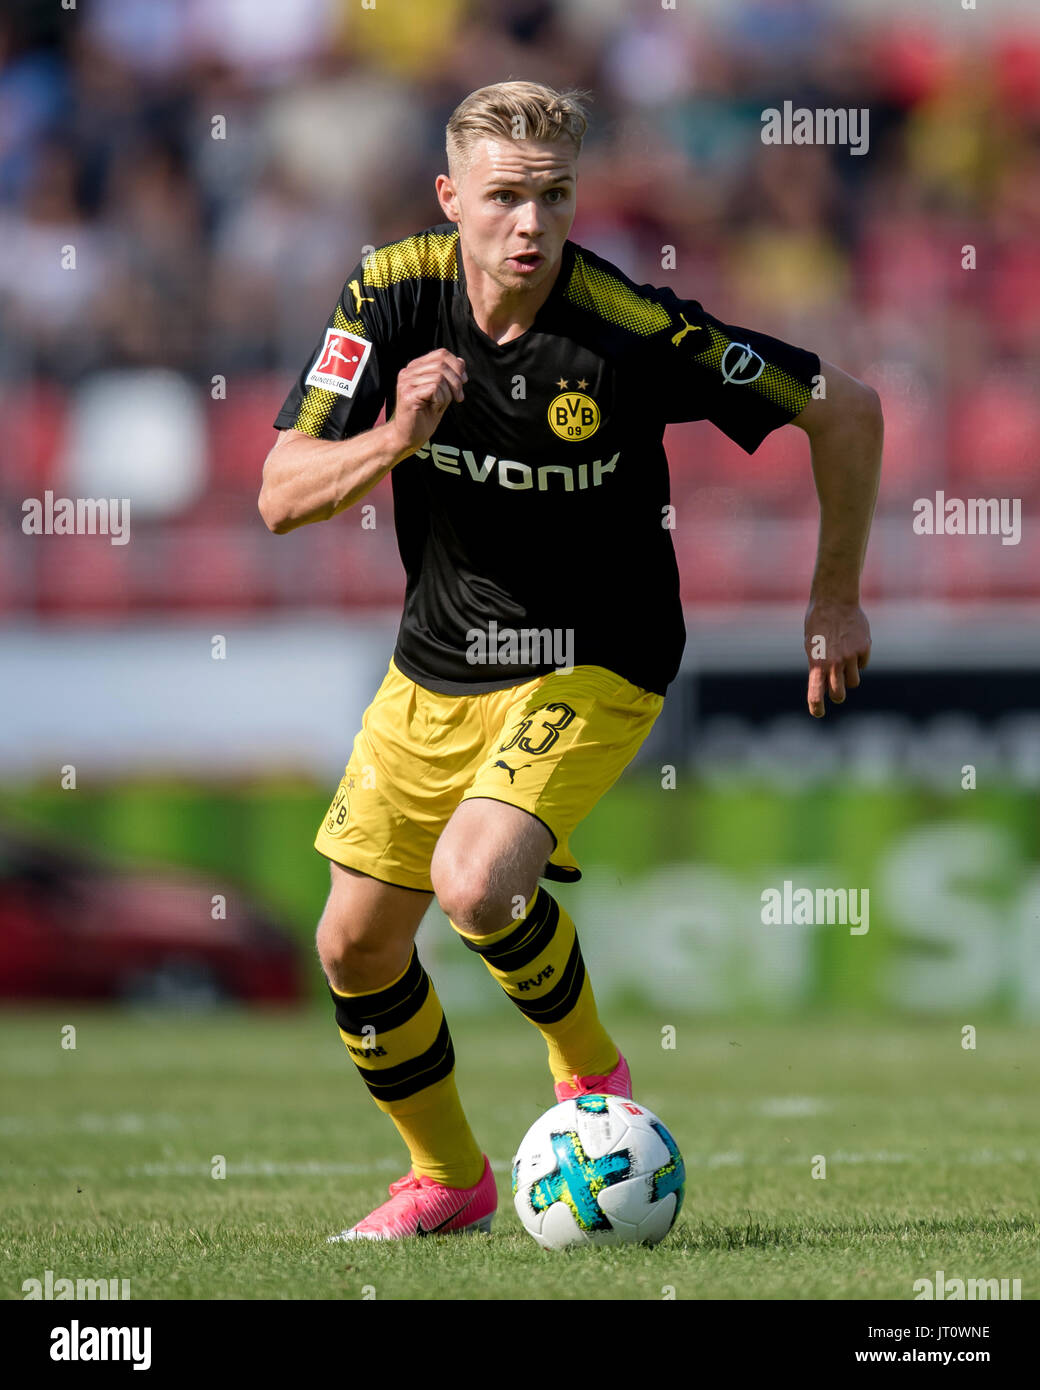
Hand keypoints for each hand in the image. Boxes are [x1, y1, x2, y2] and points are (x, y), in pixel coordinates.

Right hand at [386, 350, 466, 458]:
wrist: (409, 436)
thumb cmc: (425, 415)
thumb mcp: (442, 392)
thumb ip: (449, 376)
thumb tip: (461, 362)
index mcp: (415, 367)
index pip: (441, 354)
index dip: (457, 366)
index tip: (464, 381)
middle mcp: (408, 372)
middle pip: (442, 364)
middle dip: (456, 382)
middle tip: (458, 397)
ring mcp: (406, 382)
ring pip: (439, 377)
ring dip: (447, 394)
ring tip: (440, 405)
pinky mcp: (408, 394)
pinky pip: (434, 388)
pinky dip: (441, 400)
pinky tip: (434, 408)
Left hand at [804, 600, 870, 717]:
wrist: (834, 601)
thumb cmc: (818, 624)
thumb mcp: (812, 646)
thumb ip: (819, 666)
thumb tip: (826, 686)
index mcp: (817, 663)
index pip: (816, 691)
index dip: (816, 705)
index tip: (818, 714)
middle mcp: (834, 662)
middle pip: (839, 694)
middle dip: (838, 695)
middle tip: (837, 693)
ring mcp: (850, 656)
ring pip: (854, 681)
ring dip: (849, 677)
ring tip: (843, 662)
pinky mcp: (864, 648)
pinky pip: (863, 664)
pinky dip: (858, 660)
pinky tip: (852, 645)